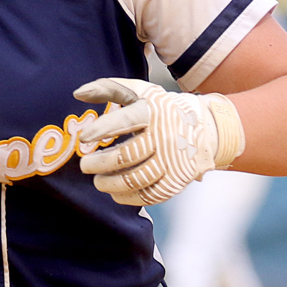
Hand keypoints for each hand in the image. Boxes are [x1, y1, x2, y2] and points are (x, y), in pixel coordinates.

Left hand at [74, 78, 244, 204]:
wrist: (208, 127)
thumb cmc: (165, 109)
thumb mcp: (141, 92)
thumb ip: (108, 89)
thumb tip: (78, 93)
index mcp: (153, 111)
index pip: (126, 119)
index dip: (103, 129)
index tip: (83, 138)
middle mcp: (164, 136)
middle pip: (127, 155)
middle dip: (99, 163)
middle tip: (85, 165)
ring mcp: (172, 161)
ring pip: (136, 179)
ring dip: (110, 183)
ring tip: (98, 181)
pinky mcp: (176, 180)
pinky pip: (149, 195)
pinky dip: (128, 197)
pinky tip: (115, 193)